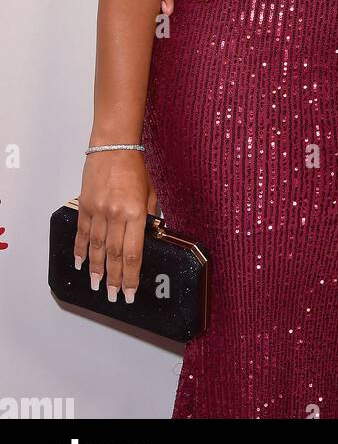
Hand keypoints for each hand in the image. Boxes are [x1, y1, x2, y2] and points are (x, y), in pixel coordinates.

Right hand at [74, 149, 156, 302]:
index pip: (133, 252)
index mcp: (136, 212)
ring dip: (96, 270)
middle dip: (114, 279)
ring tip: (96, 286)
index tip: (131, 291)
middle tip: (114, 297)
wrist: (113, 146)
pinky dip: (81, 250)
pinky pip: (82, 233)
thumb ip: (150, 217)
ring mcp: (98, 211)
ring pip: (96, 248)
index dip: (131, 275)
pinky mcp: (85, 206)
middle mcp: (116, 214)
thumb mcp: (151, 192)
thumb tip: (149, 238)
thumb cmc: (135, 167)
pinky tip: (80, 263)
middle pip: (114, 255)